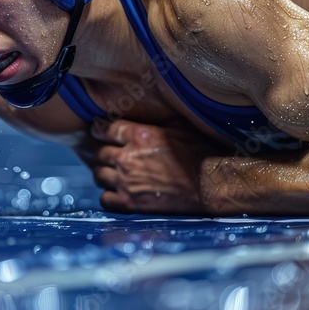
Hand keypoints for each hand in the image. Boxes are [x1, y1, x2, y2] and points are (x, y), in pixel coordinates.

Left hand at [80, 119, 209, 214]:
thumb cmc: (199, 153)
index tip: (102, 132)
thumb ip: (155, 118)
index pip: (105, 129)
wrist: (209, 186)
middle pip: (100, 153)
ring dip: (106, 172)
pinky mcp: (130, 203)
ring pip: (99, 174)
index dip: (102, 131)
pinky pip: (105, 199)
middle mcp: (128, 158)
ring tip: (116, 173)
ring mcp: (127, 182)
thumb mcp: (179, 126)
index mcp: (139, 136)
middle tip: (114, 154)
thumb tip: (144, 106)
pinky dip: (109, 195)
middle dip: (105, 152)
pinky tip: (118, 191)